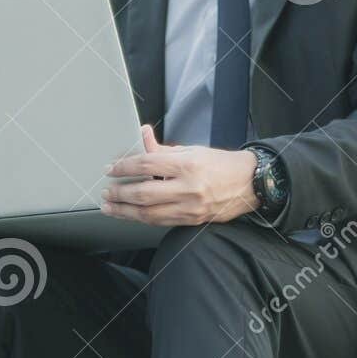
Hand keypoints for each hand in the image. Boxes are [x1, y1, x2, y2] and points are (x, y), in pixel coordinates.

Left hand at [102, 125, 258, 225]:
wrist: (250, 184)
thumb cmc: (222, 165)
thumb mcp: (192, 150)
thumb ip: (163, 149)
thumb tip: (142, 136)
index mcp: (187, 164)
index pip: (147, 164)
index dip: (124, 167)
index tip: (110, 169)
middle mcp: (188, 187)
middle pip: (143, 193)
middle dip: (120, 193)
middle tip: (106, 191)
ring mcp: (189, 207)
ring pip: (148, 213)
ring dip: (125, 210)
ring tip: (110, 206)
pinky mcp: (191, 220)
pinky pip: (159, 221)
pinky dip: (141, 218)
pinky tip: (129, 214)